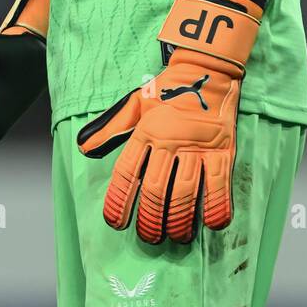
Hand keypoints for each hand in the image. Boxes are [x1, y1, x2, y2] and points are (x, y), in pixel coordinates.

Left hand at [76, 0, 262, 242]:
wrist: (208, 68)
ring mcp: (198, 147)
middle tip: (149, 237)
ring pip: (184, 194)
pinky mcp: (223, 150)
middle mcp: (170, 142)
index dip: (119, 202)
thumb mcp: (135, 103)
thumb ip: (110, 127)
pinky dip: (216, 208)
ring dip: (178, 222)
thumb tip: (83, 146)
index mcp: (146, 132)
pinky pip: (220, 185)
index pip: (127, 174)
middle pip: (155, 191)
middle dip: (150, 221)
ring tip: (174, 237)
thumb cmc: (169, 89)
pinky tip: (211, 224)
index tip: (116, 223)